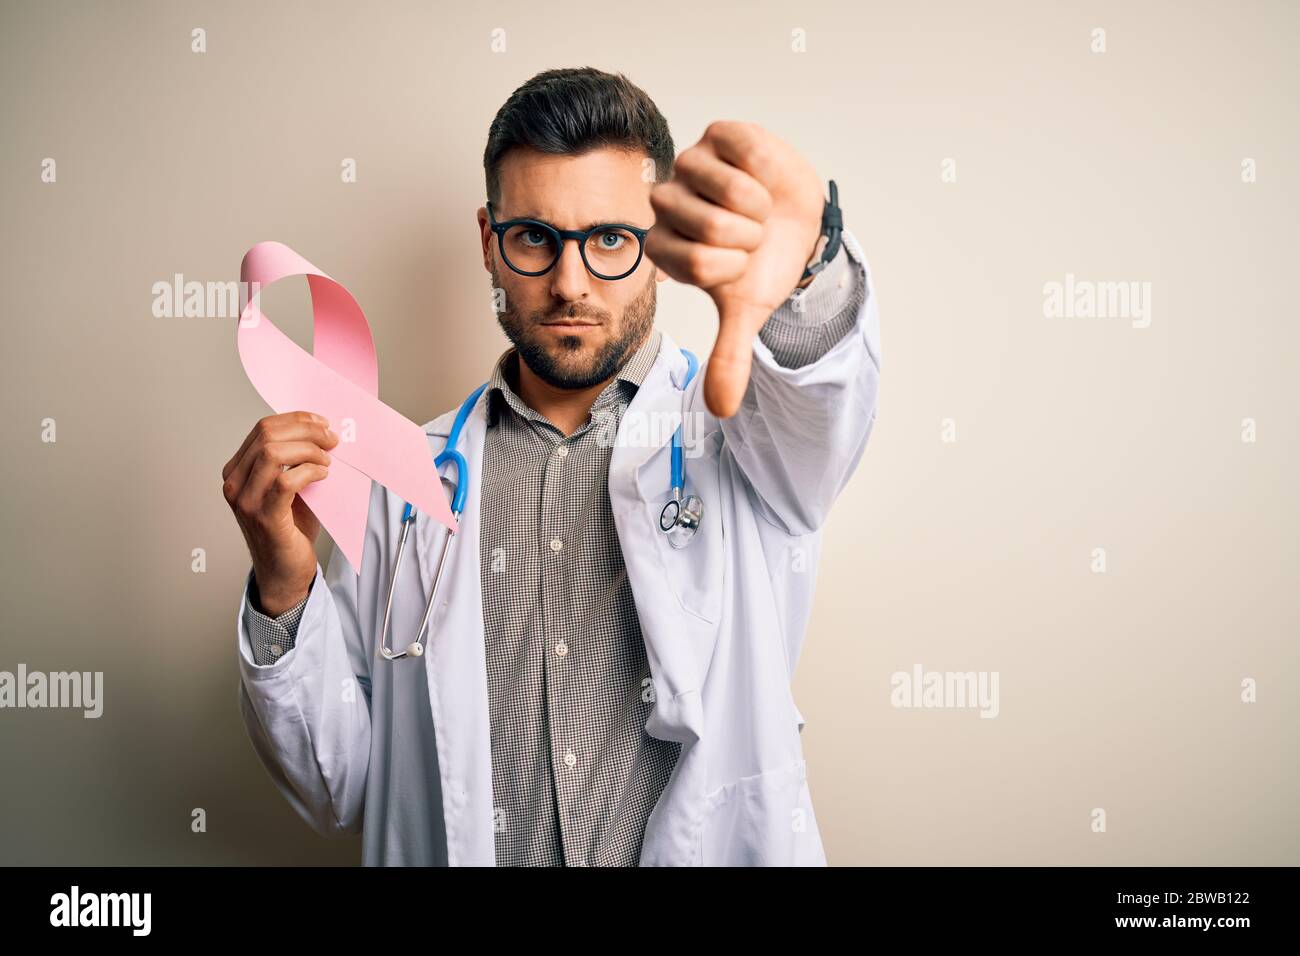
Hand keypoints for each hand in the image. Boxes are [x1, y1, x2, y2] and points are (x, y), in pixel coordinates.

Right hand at [222, 411, 337, 614]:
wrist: (285, 571)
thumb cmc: (290, 529)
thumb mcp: (291, 487)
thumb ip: (296, 461)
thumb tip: (322, 434)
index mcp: (237, 471)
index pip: (263, 429)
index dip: (296, 420)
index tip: (322, 423)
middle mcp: (235, 483)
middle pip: (267, 435)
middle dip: (305, 430)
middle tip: (331, 439)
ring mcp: (246, 501)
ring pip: (273, 453)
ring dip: (308, 450)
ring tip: (327, 460)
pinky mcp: (264, 517)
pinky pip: (286, 481)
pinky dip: (309, 471)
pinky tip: (323, 475)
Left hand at [646, 121, 825, 416]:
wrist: (798, 224)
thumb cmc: (763, 265)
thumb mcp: (747, 312)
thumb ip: (729, 358)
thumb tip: (721, 411)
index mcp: (665, 248)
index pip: (697, 264)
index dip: (734, 267)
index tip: (740, 266)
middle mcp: (668, 204)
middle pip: (707, 227)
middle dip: (747, 238)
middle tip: (752, 237)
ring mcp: (691, 165)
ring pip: (726, 189)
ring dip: (758, 205)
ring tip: (759, 209)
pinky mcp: (719, 135)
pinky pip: (741, 151)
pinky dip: (765, 170)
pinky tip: (763, 177)